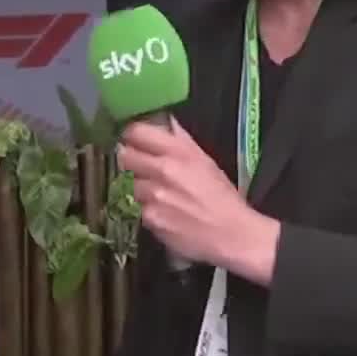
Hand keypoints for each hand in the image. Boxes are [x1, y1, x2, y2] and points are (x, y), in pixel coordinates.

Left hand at [117, 117, 254, 266]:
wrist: (231, 234)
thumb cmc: (221, 196)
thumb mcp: (205, 161)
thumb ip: (181, 140)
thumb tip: (165, 121)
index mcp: (179, 151)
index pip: (136, 132)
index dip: (131, 136)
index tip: (132, 140)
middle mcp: (163, 169)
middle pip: (125, 156)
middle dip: (131, 160)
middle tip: (140, 167)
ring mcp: (154, 195)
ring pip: (130, 184)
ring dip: (139, 188)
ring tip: (159, 195)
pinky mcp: (149, 218)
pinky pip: (137, 208)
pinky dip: (147, 210)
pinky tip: (163, 213)